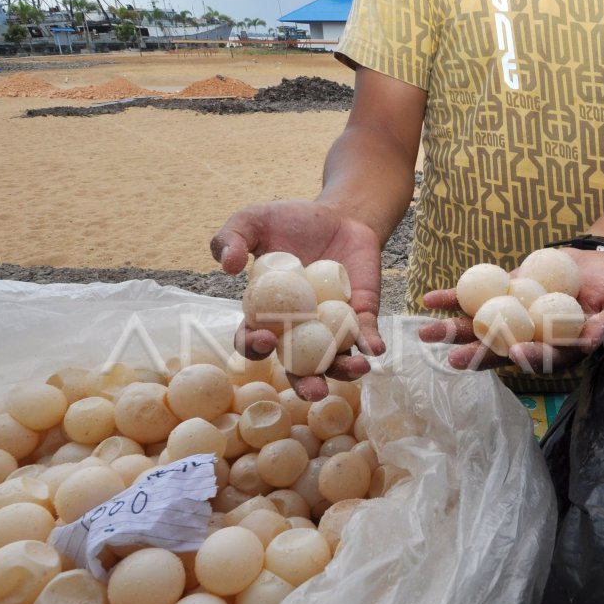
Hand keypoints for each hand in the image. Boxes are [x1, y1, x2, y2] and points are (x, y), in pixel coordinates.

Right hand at [211, 201, 384, 400]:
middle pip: (297, 366)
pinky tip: (376, 349)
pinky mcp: (361, 314)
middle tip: (314, 389)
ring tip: (356, 370)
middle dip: (305, 383)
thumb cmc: (290, 221)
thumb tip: (228, 265)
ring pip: (335, 360)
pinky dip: (371, 343)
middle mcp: (297, 330)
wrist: (339, 214)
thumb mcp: (254, 221)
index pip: (253, 340)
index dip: (253, 346)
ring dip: (345, 372)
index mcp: (265, 314)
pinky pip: (365, 334)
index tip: (262, 339)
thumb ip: (232, 237)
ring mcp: (331, 326)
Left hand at [418, 249, 603, 372]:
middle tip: (452, 359)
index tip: (516, 353)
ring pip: (481, 326)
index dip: (531, 356)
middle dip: (477, 354)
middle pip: (503, 349)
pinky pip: (476, 296)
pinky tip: (431, 298)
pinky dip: (454, 297)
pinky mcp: (504, 294)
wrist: (602, 262)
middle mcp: (533, 338)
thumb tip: (591, 343)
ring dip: (454, 329)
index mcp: (563, 349)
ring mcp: (515, 316)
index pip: (545, 356)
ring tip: (426, 332)